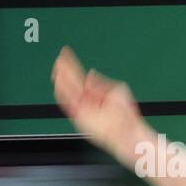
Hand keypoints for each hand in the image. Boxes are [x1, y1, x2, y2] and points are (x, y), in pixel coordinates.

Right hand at [51, 46, 148, 161]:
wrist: (127, 131)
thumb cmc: (127, 116)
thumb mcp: (117, 90)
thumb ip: (102, 82)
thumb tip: (90, 73)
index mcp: (95, 94)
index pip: (79, 77)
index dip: (72, 65)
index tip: (67, 55)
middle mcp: (87, 100)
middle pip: (71, 82)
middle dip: (64, 70)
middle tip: (60, 58)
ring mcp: (82, 108)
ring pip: (66, 90)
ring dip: (61, 78)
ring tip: (58, 66)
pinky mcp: (78, 115)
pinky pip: (66, 102)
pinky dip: (62, 91)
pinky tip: (59, 80)